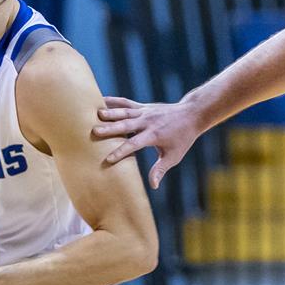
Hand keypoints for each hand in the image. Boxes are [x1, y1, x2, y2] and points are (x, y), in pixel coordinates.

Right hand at [91, 96, 206, 189]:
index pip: (134, 144)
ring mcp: (144, 112)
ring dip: (110, 113)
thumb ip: (160, 169)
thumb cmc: (182, 139)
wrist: (191, 115)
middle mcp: (147, 122)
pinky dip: (113, 101)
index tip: (108, 159)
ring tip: (95, 114)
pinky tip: (100, 99)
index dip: (121, 152)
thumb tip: (153, 186)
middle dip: (110, 129)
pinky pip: (126, 102)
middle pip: (126, 125)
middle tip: (94, 132)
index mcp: (153, 135)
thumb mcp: (173, 156)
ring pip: (124, 112)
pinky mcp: (143, 106)